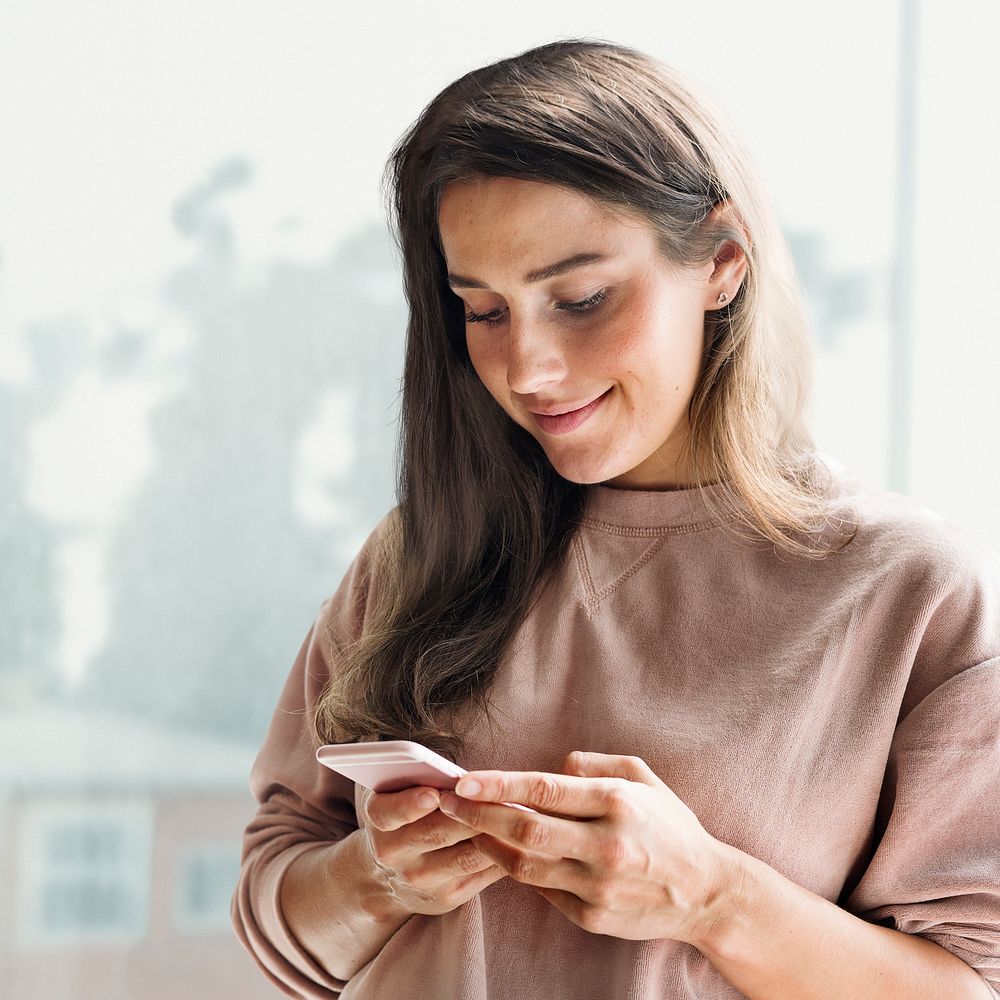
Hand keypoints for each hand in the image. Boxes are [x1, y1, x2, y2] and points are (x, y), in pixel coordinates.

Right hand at [357, 784, 507, 917]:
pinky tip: (518, 838)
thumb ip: (415, 776)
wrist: (387, 878)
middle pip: (437, 832)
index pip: (389, 812)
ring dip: (494, 834)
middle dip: (471, 813)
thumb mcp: (394, 792)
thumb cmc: (402, 816)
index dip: (410, 804)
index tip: (433, 794)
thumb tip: (459, 771)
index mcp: (379, 819)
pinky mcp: (446, 897)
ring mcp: (420, 879)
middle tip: (498, 794)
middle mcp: (394, 853)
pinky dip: (502, 855)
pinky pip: (480, 874)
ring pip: (466, 856)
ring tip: (518, 813)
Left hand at [436, 751, 737, 944]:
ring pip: (525, 864)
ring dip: (489, 843)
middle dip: (479, 814)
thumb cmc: (670, 825)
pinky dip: (517, 870)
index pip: (544, 790)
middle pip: (525, 829)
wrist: (706, 892)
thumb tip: (556, 764)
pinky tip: (501, 852)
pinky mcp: (592, 917)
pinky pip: (542, 890)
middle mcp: (605, 844)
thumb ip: (596, 764)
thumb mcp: (643, 778)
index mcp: (617, 803)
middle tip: (447, 802)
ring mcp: (598, 886)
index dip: (498, 785)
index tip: (463, 780)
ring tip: (466, 826)